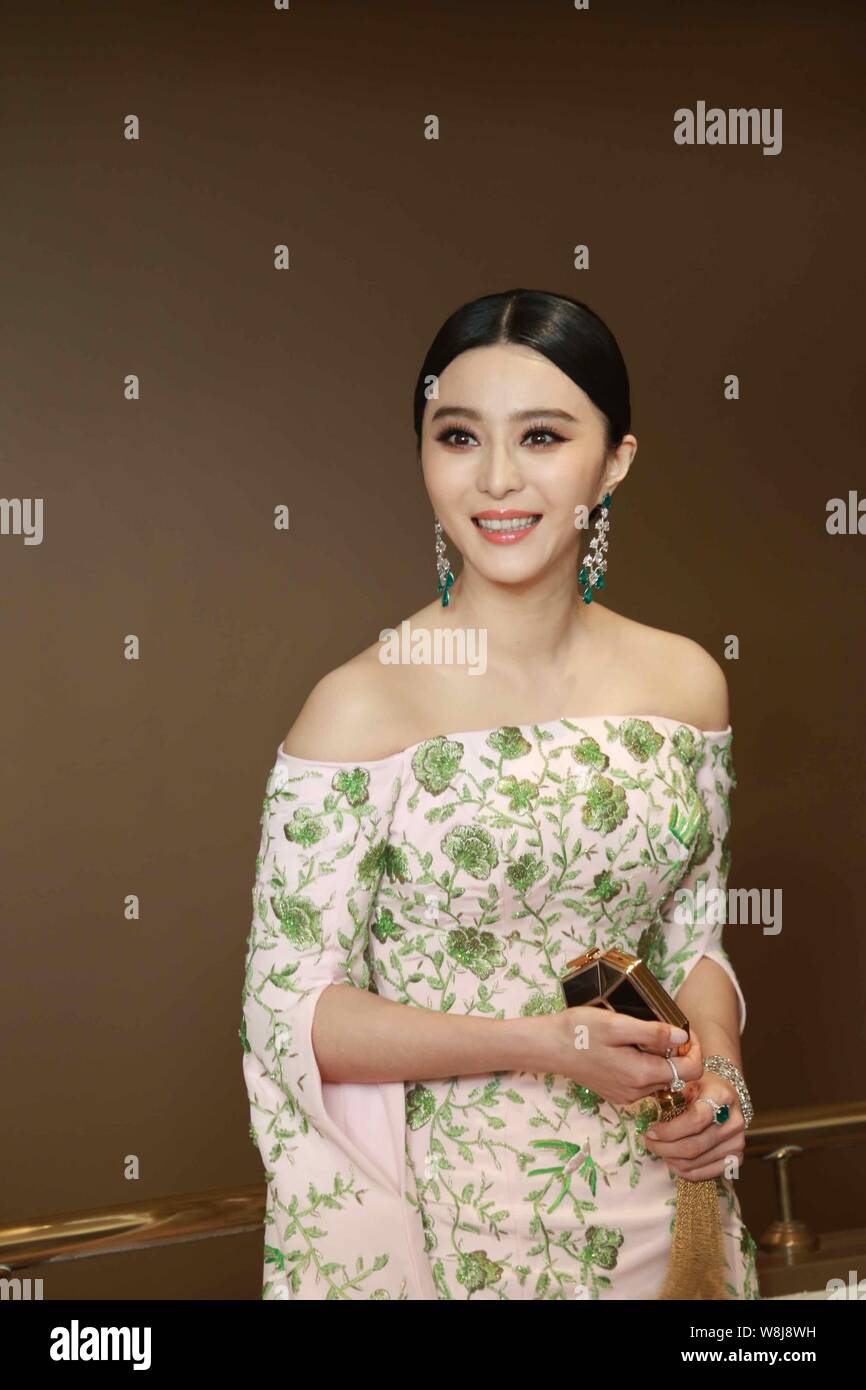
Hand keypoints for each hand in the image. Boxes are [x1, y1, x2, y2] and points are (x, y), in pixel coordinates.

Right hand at [547, 1006, 702, 1105]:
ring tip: (646, 1036)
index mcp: (641, 1074)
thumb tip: (683, 1038)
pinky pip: (644, 1082)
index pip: (690, 1070)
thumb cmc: (579, 1031)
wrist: (548, 1047)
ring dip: (662, 1060)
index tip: (684, 1029)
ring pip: (661, 1079)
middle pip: (678, 1077)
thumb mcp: (617, 1024)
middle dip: (680, 1054)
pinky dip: (647, 1066)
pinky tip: (631, 1048)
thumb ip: (652, 1033)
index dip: (694, 1048)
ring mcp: (627, 1095)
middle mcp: (637, 1091)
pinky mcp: (617, 1093)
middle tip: (666, 1029)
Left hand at [642, 1068, 744, 1179]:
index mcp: (722, 1096)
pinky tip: (672, 1160)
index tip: (649, 1131)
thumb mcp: (686, 1081)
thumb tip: (645, 1117)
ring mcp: (737, 1142)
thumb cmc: (701, 1087)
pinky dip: (684, 1170)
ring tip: (658, 1149)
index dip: (669, 1130)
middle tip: (647, 1142)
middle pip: (694, 1146)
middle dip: (664, 1148)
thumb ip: (670, 1097)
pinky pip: (705, 1173)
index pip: (695, 1120)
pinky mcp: (736, 1158)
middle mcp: (734, 1121)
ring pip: (696, 1162)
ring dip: (670, 1159)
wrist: (724, 1095)